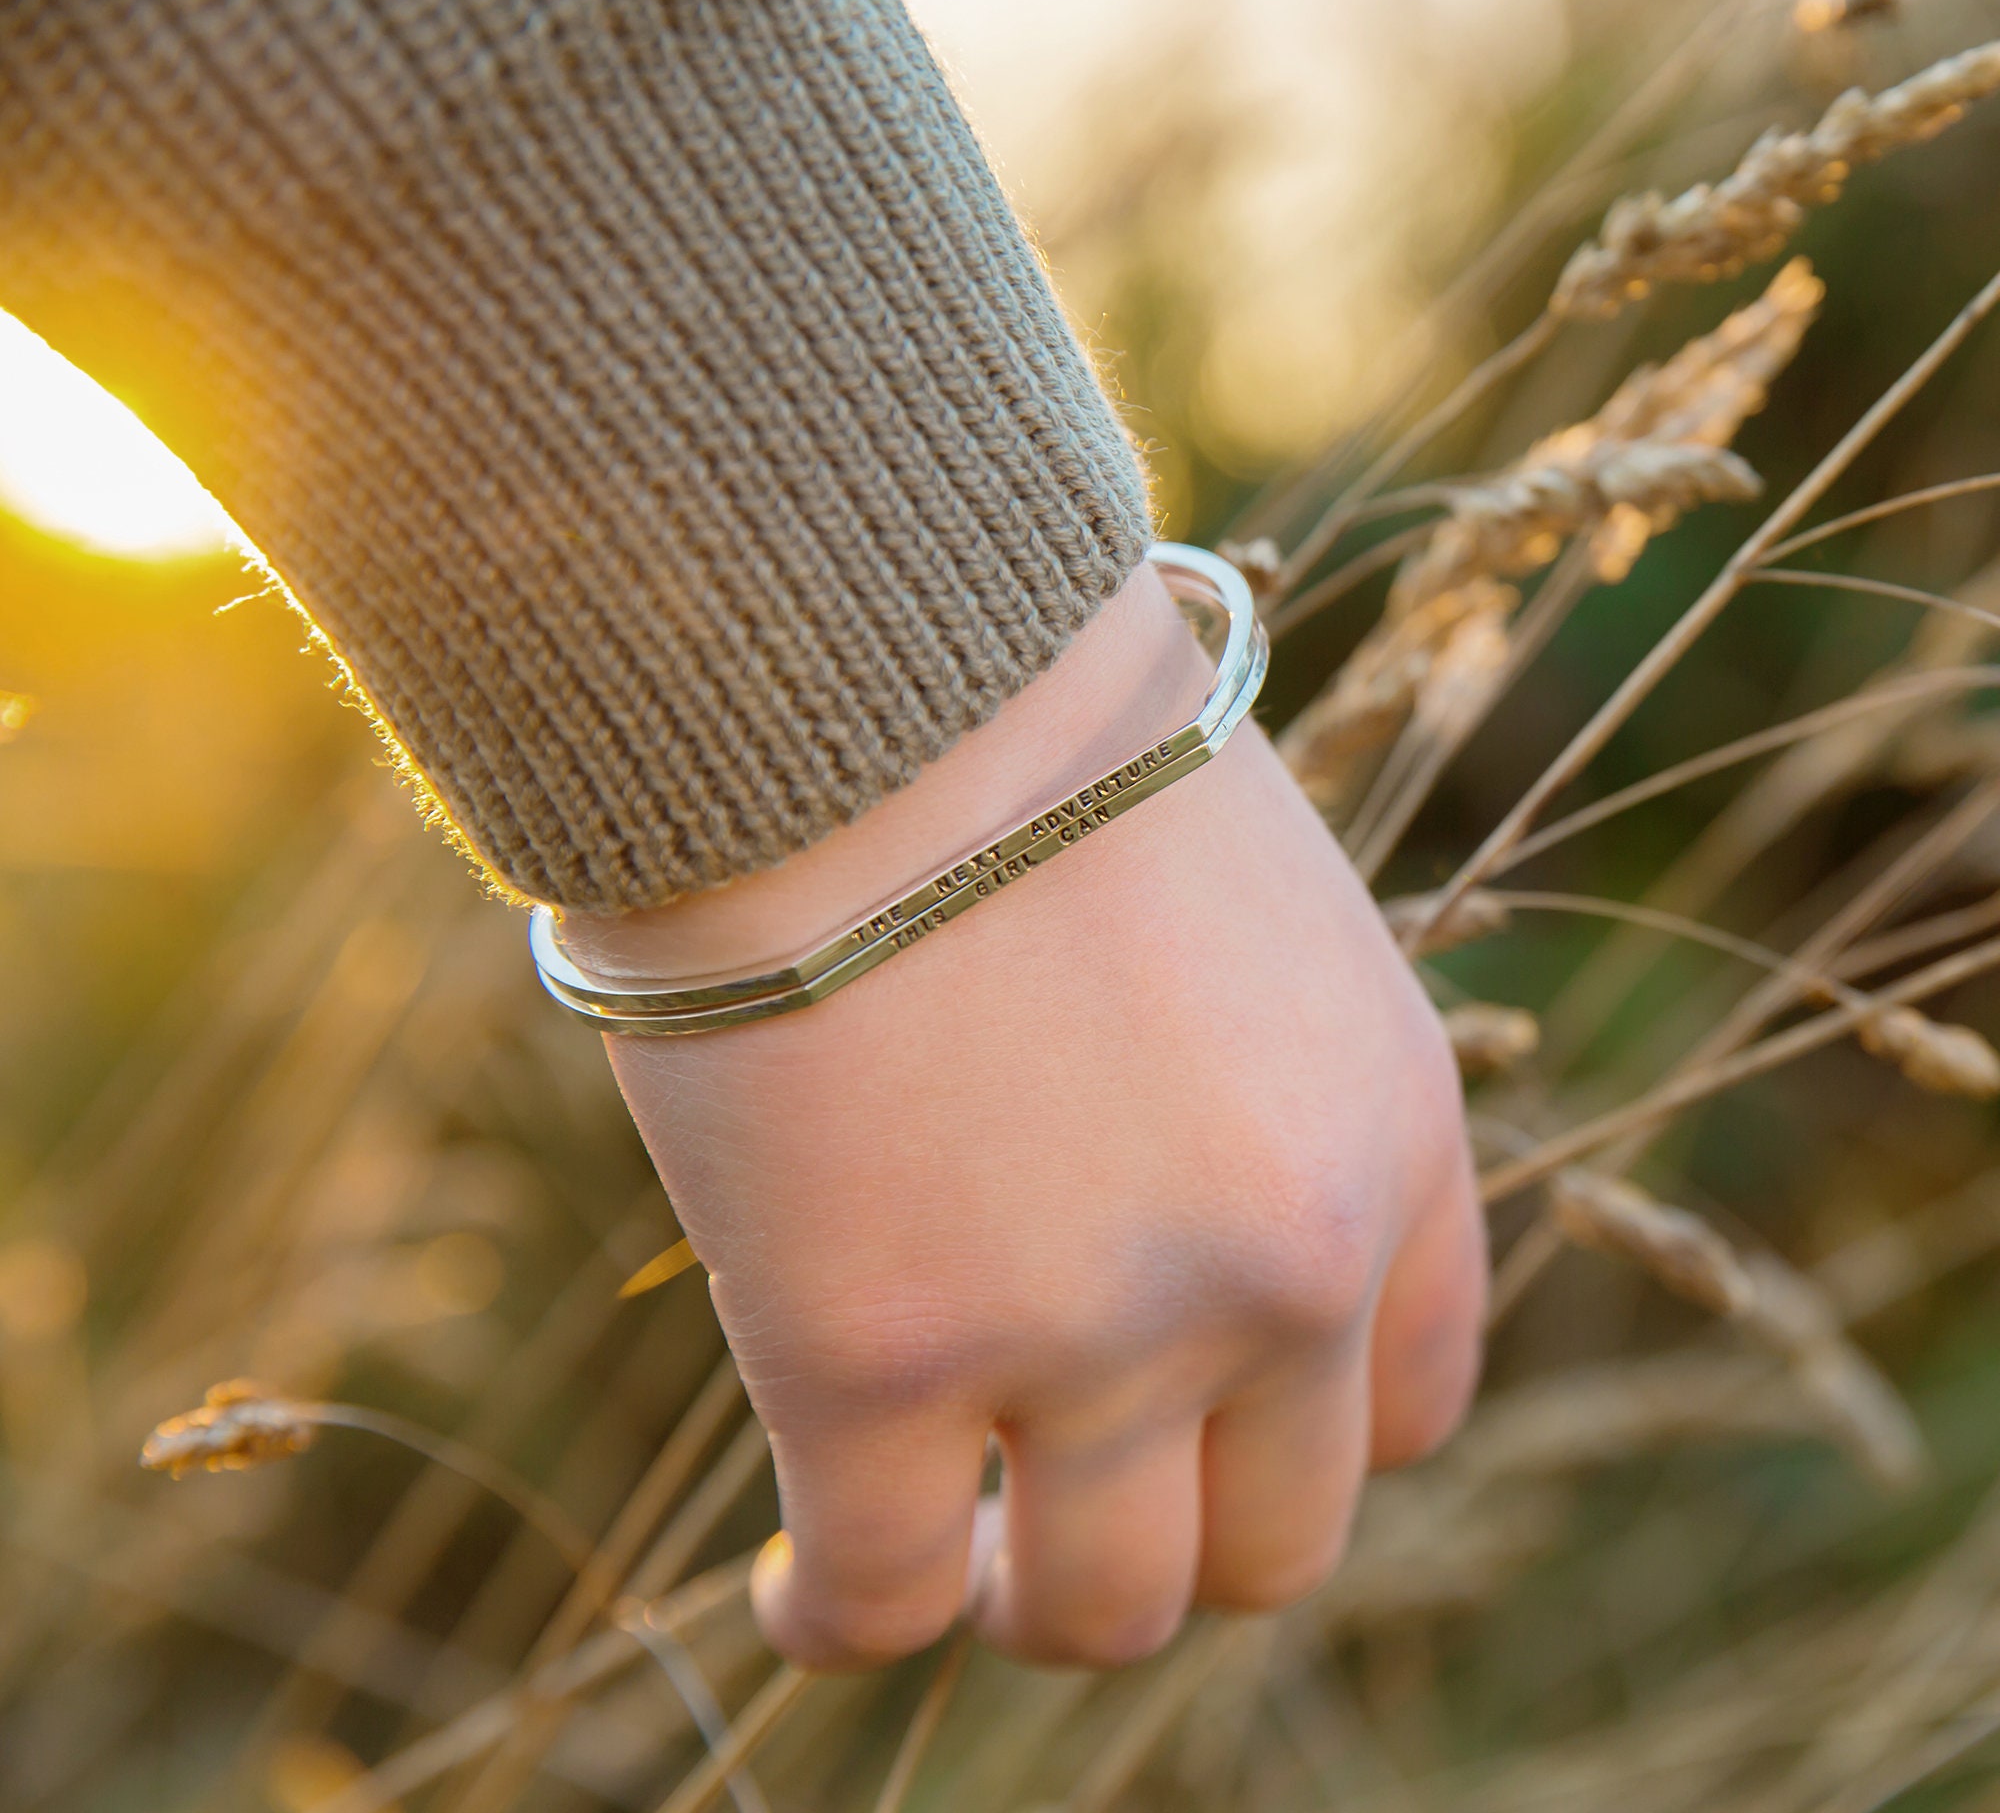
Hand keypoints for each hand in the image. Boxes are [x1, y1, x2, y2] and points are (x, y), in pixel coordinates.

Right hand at [563, 563, 1484, 1669]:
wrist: (859, 648)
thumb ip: (1250, 1076)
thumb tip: (1157, 1188)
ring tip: (936, 1545)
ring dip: (1020, 1595)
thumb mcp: (1235, 902)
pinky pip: (879, 1596)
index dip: (1294, 1437)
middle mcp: (1285, 1257)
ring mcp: (1094, 1328)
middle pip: (1279, 1542)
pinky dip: (839, 1619)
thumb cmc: (1017, 728)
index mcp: (1393, 1125)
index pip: (1411, 1393)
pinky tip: (795, 1588)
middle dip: (1168, 1533)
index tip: (1195, 1425)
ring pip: (1099, 1607)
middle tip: (1050, 1493)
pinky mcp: (881, 1355)